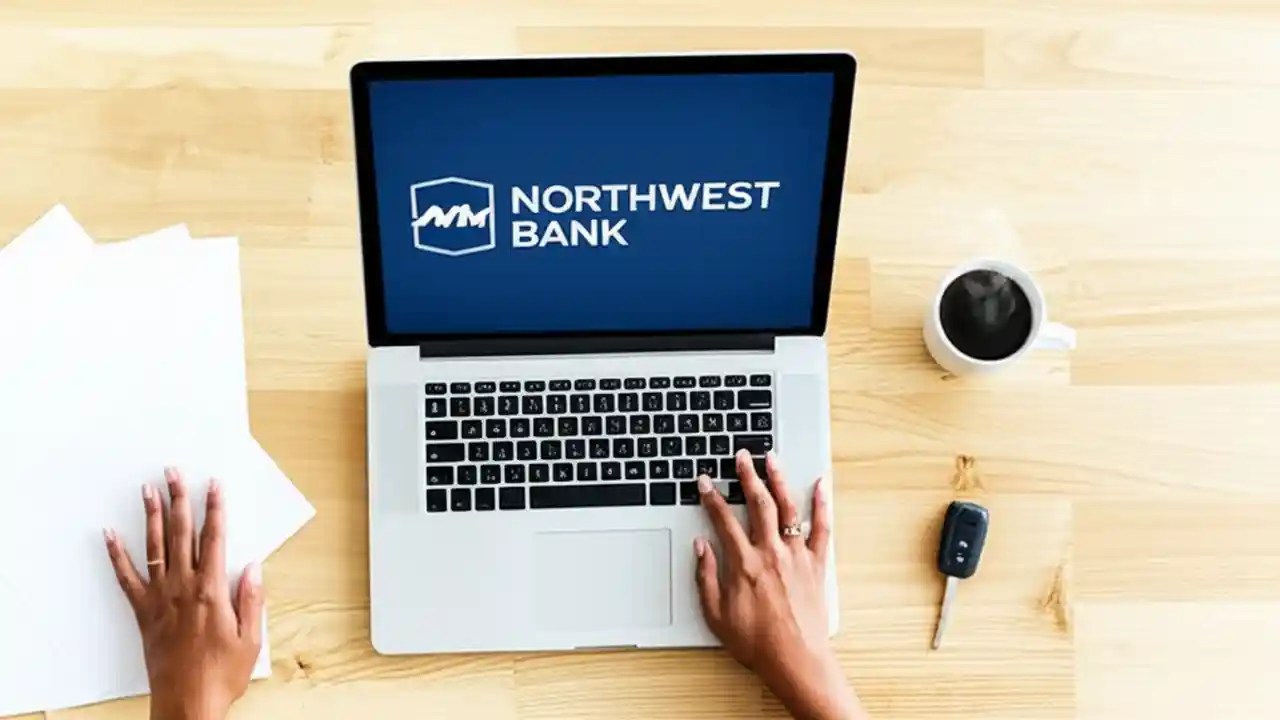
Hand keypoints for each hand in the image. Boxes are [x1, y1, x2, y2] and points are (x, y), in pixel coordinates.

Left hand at [103, 468, 263, 719]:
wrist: (187, 702)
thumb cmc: (221, 674)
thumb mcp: (251, 638)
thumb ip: (251, 599)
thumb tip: (253, 566)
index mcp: (213, 591)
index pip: (215, 538)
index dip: (215, 509)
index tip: (214, 485)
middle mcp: (184, 588)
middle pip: (181, 534)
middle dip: (179, 499)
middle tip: (175, 473)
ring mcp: (161, 599)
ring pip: (155, 547)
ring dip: (151, 516)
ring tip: (149, 490)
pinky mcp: (144, 613)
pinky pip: (127, 578)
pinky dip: (117, 555)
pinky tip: (111, 535)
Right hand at [695, 450, 865, 719]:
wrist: (795, 659)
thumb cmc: (756, 642)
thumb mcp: (715, 614)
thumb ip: (706, 576)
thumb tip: (701, 547)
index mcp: (743, 564)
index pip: (722, 520)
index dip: (711, 497)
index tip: (705, 481)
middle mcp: (770, 553)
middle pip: (757, 504)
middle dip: (747, 476)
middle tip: (741, 456)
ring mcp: (795, 556)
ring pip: (787, 508)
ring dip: (779, 480)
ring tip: (773, 459)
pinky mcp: (815, 564)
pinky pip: (821, 528)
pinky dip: (822, 505)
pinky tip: (821, 485)